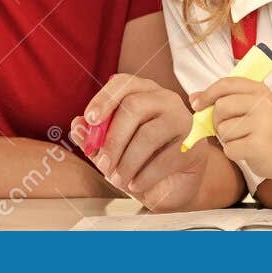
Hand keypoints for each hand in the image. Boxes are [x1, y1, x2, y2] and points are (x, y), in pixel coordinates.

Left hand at [71, 74, 204, 211]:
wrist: (173, 188)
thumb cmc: (141, 163)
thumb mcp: (113, 151)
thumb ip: (95, 138)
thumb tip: (76, 126)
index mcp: (144, 92)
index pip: (123, 83)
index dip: (104, 99)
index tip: (90, 120)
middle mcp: (166, 99)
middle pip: (134, 107)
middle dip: (113, 139)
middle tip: (102, 164)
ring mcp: (183, 120)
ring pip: (148, 134)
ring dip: (127, 162)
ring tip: (118, 180)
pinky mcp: (194, 145)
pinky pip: (165, 158)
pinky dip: (145, 176)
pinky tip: (136, 184)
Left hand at [191, 76, 271, 183]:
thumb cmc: (269, 130)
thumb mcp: (253, 107)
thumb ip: (225, 99)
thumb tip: (193, 98)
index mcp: (260, 90)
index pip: (225, 84)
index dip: (207, 94)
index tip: (197, 104)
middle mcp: (262, 104)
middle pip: (220, 107)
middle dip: (218, 120)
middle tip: (230, 128)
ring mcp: (261, 124)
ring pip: (223, 130)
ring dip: (228, 139)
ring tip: (244, 140)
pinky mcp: (258, 145)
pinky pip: (229, 148)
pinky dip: (234, 153)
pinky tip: (248, 151)